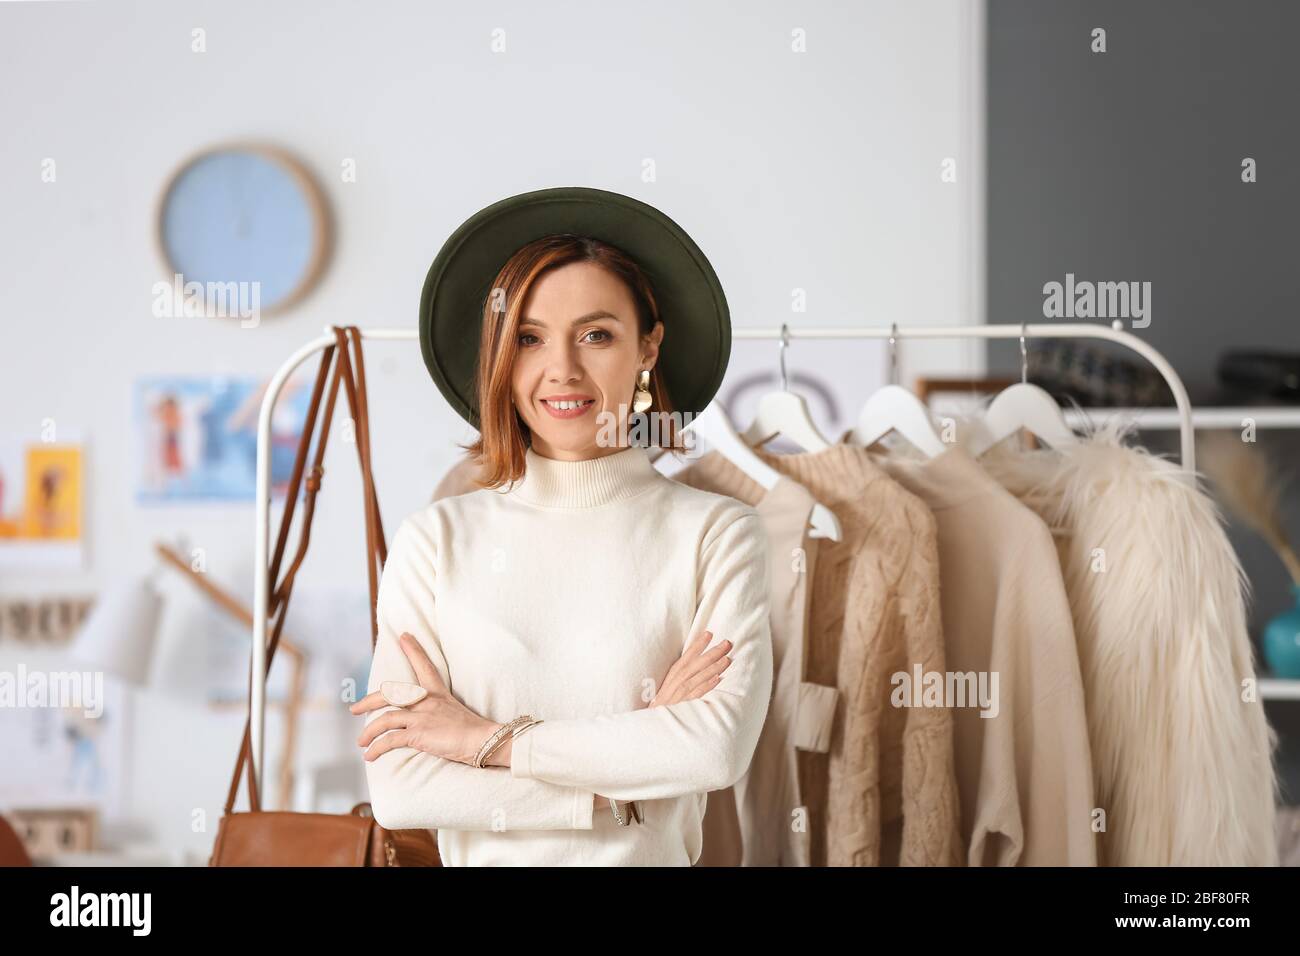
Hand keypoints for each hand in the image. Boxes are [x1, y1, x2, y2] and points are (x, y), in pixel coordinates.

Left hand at [350, 632, 500, 766]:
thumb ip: (438, 712)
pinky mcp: (419, 733)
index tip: (404, 637)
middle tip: (355, 709)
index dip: (414, 650)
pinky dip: (377, 748)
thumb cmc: (474, 731)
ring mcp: (422, 716)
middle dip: (369, 700)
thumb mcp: (455, 713)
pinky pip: (390, 739)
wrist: (483, 740)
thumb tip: (427, 722)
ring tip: (361, 742)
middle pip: (391, 693)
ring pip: (385, 719)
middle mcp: (427, 701)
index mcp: (438, 693)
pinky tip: (370, 756)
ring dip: (369, 732)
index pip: (424, 666)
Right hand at [649, 628, 731, 707]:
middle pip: (698, 663)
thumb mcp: (670, 681)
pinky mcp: (686, 703)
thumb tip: (699, 659)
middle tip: (727, 643)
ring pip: (700, 676)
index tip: (709, 634)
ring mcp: (682, 691)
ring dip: (715, 667)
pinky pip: (698, 693)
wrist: (654, 719)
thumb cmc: (665, 699)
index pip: (688, 654)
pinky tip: (718, 678)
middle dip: (713, 652)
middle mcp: (678, 680)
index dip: (698, 644)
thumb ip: (683, 671)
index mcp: (674, 672)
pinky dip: (708, 685)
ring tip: (727, 659)